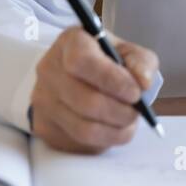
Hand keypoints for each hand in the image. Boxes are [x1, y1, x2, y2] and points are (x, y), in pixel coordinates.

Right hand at [29, 27, 158, 152]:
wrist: (75, 75)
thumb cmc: (105, 61)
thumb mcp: (128, 51)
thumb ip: (140, 62)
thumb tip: (142, 83)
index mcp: (71, 42)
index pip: (82, 61)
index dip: (111, 80)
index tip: (135, 92)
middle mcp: (49, 69)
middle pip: (85, 101)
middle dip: (120, 111)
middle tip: (137, 112)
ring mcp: (43, 99)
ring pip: (83, 128)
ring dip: (115, 130)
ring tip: (128, 122)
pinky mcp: (44, 126)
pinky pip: (78, 143)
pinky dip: (104, 140)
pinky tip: (112, 128)